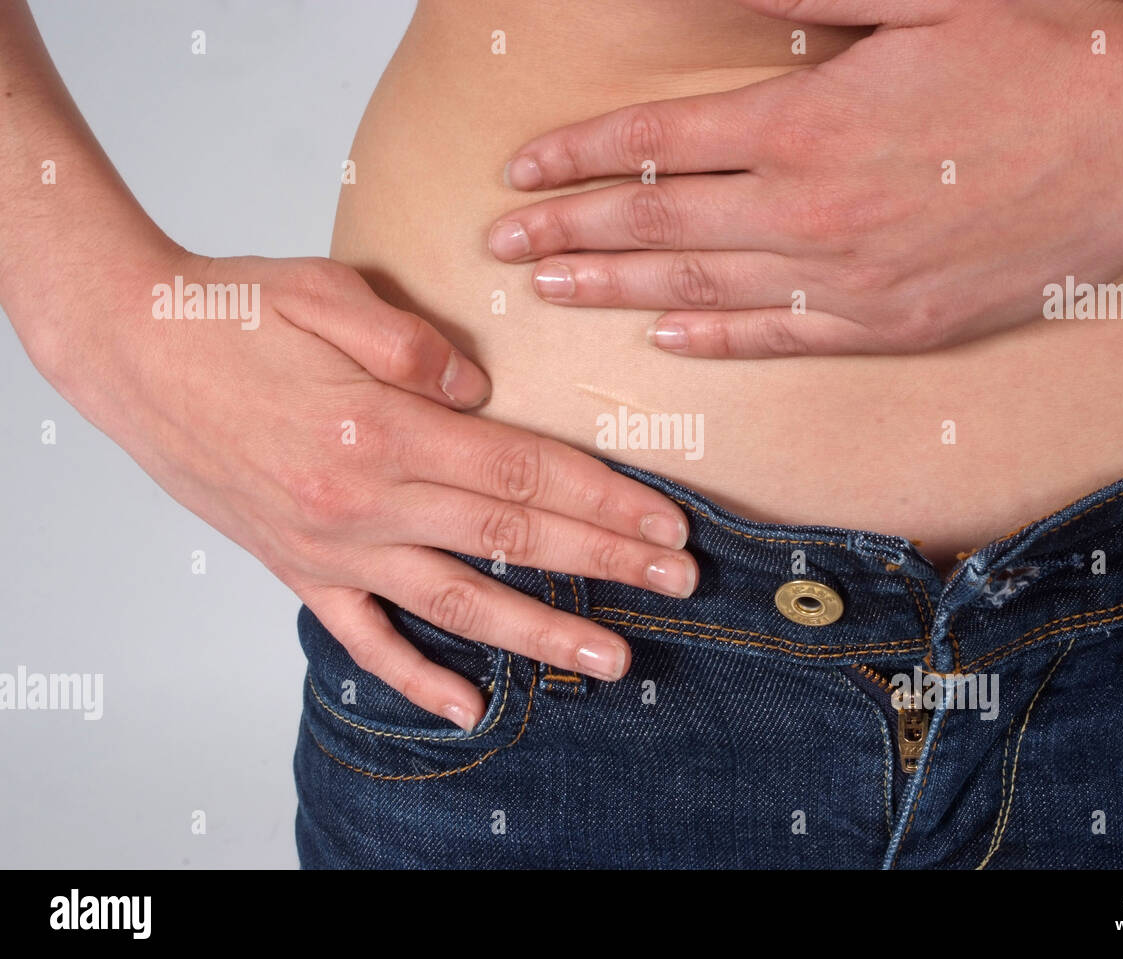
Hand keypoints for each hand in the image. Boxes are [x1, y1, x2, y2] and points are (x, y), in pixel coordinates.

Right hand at [38, 251, 695, 729]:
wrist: (130, 349)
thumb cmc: (232, 312)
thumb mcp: (328, 292)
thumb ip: (415, 344)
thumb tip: (481, 390)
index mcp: (385, 428)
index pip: (526, 475)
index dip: (607, 500)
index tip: (668, 523)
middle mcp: (366, 500)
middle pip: (513, 540)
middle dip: (606, 564)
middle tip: (678, 583)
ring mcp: (332, 546)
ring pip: (456, 602)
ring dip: (540, 633)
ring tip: (612, 658)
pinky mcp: (296, 568)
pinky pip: (362, 640)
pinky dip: (414, 679)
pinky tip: (464, 708)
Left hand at [489, 0, 1122, 355]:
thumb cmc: (1049, 53)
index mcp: (812, 120)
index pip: (658, 141)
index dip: (579, 155)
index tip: (521, 168)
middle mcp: (816, 209)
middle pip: (659, 223)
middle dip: (570, 231)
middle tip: (504, 246)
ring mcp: (854, 279)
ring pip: (703, 288)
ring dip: (617, 290)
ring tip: (555, 292)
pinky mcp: (897, 325)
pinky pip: (782, 338)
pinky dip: (716, 338)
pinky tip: (664, 341)